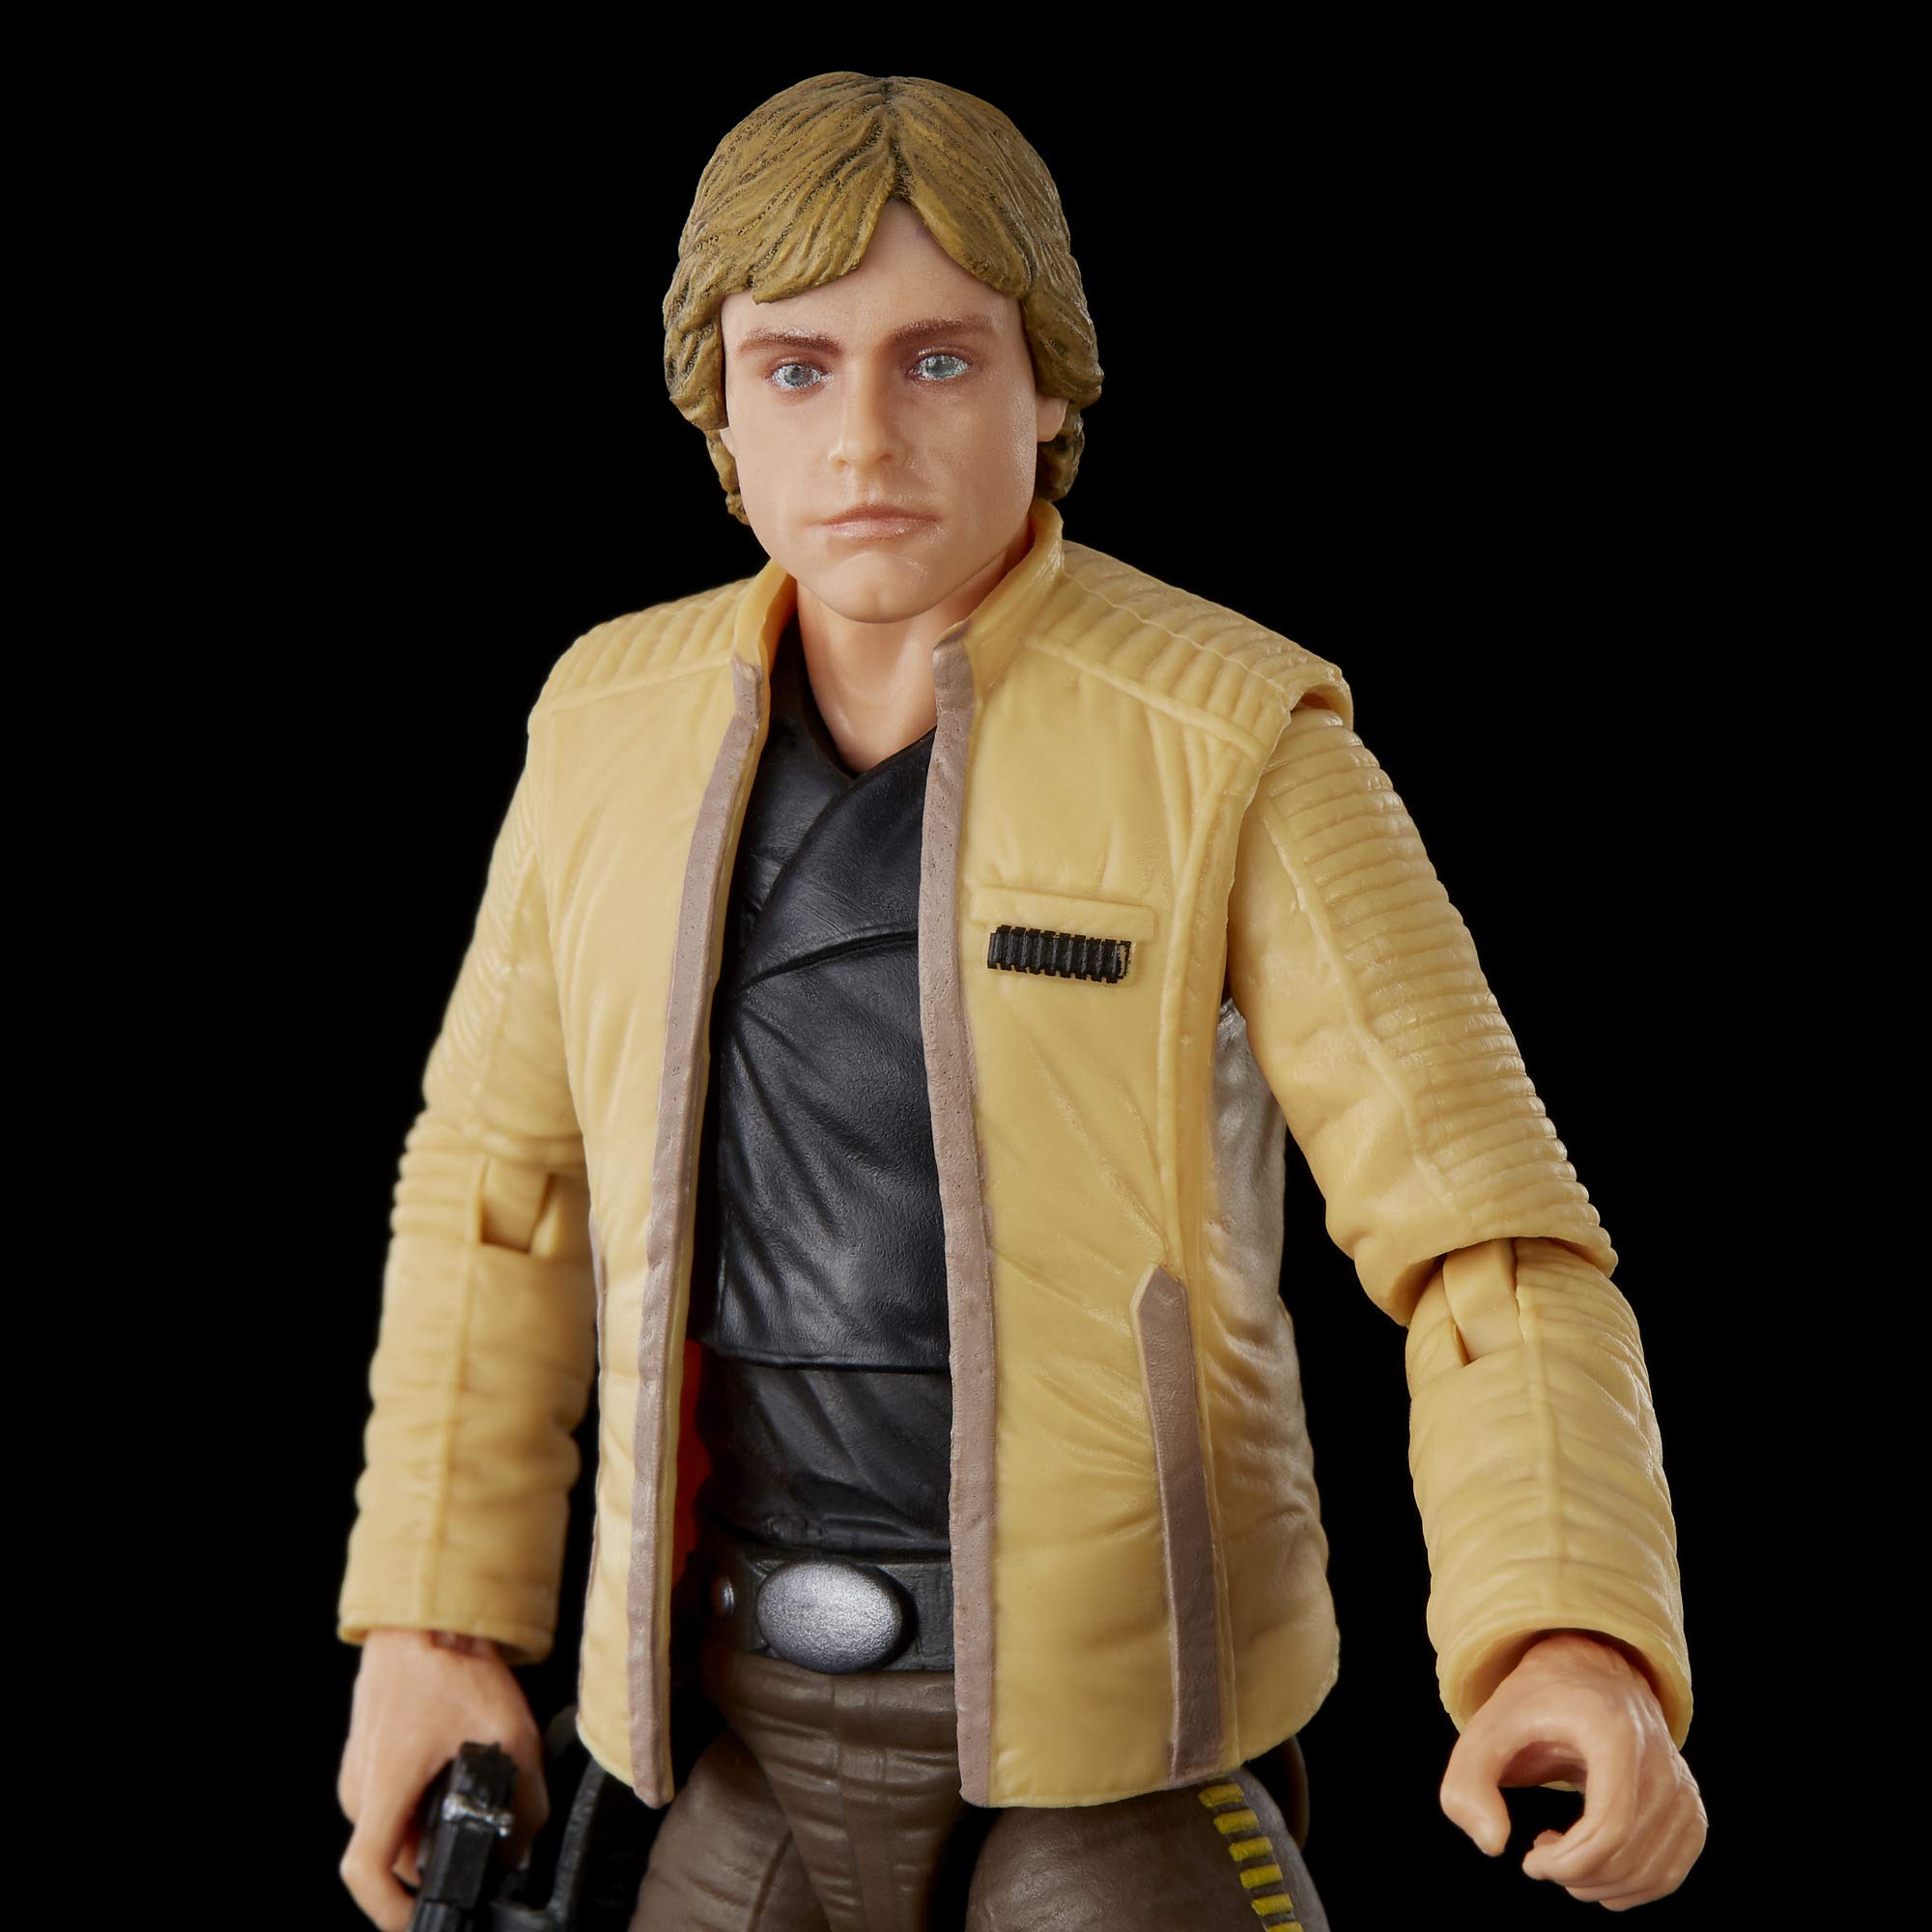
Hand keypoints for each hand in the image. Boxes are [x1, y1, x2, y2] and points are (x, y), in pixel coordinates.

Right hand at [338, 1628, 549, 1930]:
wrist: (425, 1617)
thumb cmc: (455, 1664)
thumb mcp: (510, 1731)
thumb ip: (525, 1797)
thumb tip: (526, 1846)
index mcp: (384, 1784)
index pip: (365, 1873)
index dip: (390, 1912)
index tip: (421, 1919)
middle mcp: (360, 1785)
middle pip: (388, 1857)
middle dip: (430, 1864)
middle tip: (477, 1850)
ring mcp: (357, 1771)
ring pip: (390, 1830)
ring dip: (425, 1831)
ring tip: (468, 1801)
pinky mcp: (364, 1758)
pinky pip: (388, 1803)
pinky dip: (417, 1805)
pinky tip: (452, 1777)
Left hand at [1439, 1631, 1705, 1910]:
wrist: (1591, 1677)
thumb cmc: (1536, 1704)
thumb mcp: (1488, 1726)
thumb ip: (1468, 1780)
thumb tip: (1493, 1845)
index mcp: (1615, 1733)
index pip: (1609, 1829)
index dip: (1567, 1863)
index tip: (1529, 1860)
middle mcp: (1662, 1762)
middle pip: (1627, 1857)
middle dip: (1574, 1875)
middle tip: (1540, 1854)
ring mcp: (1683, 1790)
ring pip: (1650, 1876)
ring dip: (1598, 1885)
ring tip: (1562, 1853)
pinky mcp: (1691, 1814)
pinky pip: (1667, 1876)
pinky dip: (1627, 1886)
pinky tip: (1593, 1859)